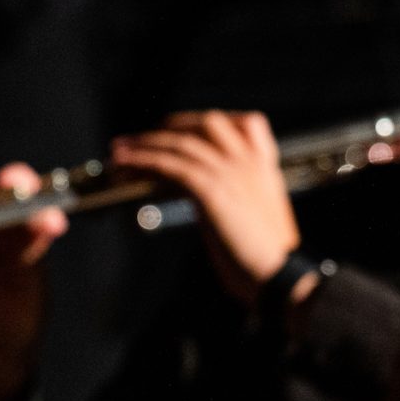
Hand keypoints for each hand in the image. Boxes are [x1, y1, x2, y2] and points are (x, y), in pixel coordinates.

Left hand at [109, 112, 304, 307]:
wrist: (281, 278)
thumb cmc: (267, 261)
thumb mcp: (255, 219)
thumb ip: (236, 200)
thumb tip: (209, 201)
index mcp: (264, 168)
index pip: (245, 122)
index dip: (208, 124)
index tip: (181, 130)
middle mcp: (249, 162)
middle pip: (207, 123)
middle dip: (172, 127)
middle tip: (143, 139)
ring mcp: (232, 172)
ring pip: (181, 143)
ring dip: (145, 145)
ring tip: (119, 152)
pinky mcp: (213, 189)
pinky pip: (172, 165)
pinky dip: (145, 162)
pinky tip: (127, 166)